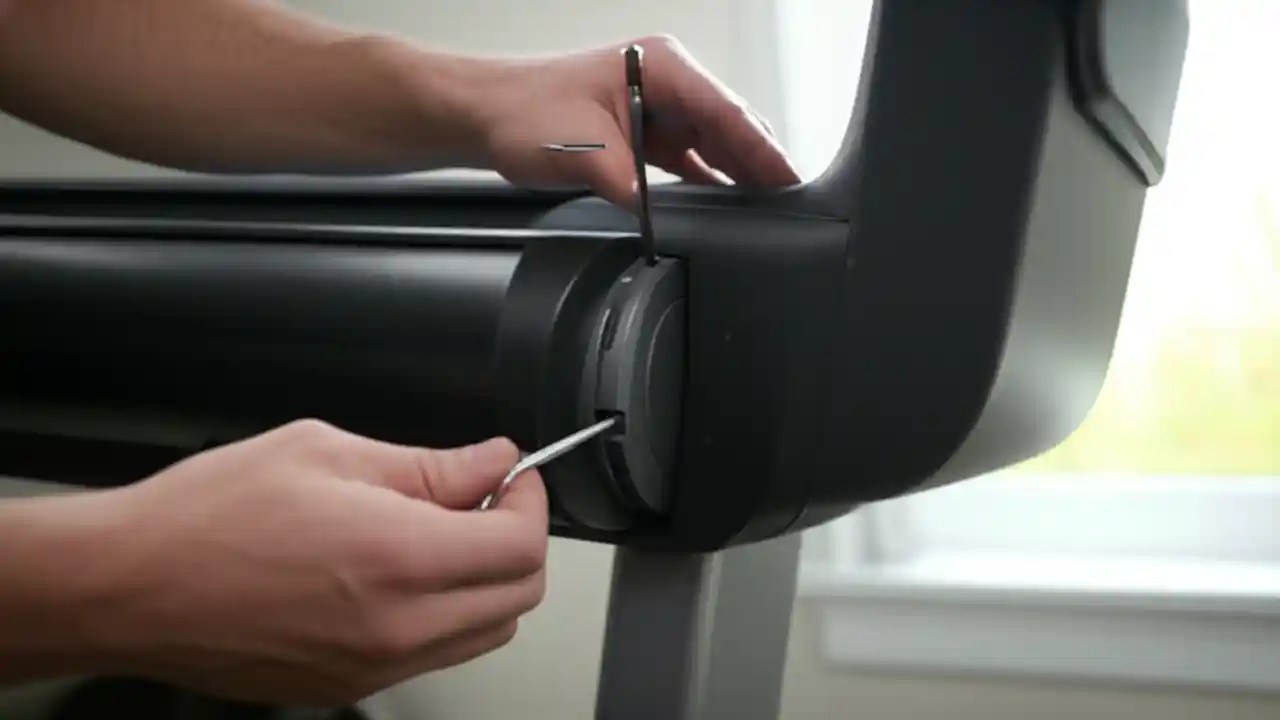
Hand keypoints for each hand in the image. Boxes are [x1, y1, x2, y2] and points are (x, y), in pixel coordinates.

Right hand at [79, 420, 545, 704]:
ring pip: (485, 633)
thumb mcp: (325, 453)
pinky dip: (445, 615)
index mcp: (398, 557)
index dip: (532, 502)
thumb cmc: (208, 515)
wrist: (129, 586)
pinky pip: (434, 656)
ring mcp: (375, 666)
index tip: (514, 477)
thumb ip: (428, 465)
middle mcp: (397, 626)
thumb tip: (492, 462)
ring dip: (486, 582)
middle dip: (519, 540)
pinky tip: (403, 572)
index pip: (523, 546)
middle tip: (484, 500)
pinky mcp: (349, 685)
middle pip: (519, 597)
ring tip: (439, 533)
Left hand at [474, 35, 801, 207]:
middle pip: (733, 126)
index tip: (791, 180)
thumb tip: (661, 216)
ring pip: (718, 144)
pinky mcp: (648, 133)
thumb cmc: (525, 114)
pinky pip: (694, 158)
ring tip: (771, 213)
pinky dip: (713, 181)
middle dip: (762, 165)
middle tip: (795, 208)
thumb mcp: (583, 153)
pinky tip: (731, 208)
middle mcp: (668, 82)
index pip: (729, 111)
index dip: (764, 150)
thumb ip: (630, 184)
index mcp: (661, 67)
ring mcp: (660, 107)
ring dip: (741, 176)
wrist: (486, 116)